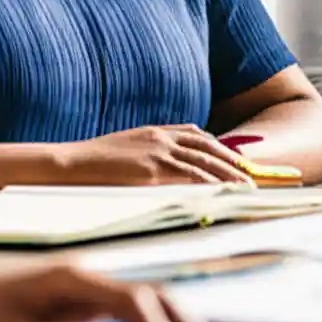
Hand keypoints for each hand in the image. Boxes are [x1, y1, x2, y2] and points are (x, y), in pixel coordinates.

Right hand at [57, 125, 251, 184]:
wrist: (71, 163)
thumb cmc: (92, 163)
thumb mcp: (124, 151)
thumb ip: (146, 154)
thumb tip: (161, 169)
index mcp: (153, 131)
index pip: (194, 133)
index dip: (216, 145)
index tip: (232, 157)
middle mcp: (160, 136)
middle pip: (206, 145)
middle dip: (231, 159)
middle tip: (249, 173)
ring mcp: (157, 150)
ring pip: (204, 160)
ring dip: (229, 173)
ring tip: (246, 186)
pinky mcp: (153, 168)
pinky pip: (190, 174)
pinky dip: (211, 182)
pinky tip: (224, 191)